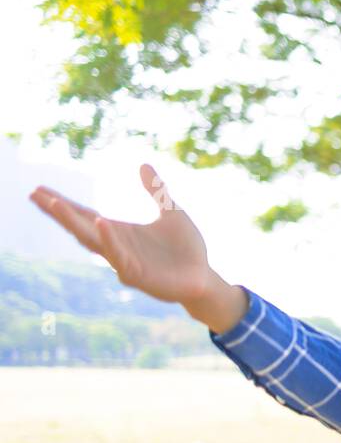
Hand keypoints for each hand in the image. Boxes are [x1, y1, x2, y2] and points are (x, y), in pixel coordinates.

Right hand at [28, 164, 247, 332]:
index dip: (63, 204)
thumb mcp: (171, 212)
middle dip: (58, 211)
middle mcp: (117, 246)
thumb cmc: (187, 249)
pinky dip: (109, 240)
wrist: (204, 277)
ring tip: (55, 204)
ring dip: (73, 222)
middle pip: (80, 227)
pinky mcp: (137, 276)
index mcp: (121, 232)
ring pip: (92, 241)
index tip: (40, 190)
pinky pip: (118, 257)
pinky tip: (101, 222)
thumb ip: (156, 190)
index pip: (85, 215)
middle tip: (34, 194)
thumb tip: (143, 165)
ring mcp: (124, 262)